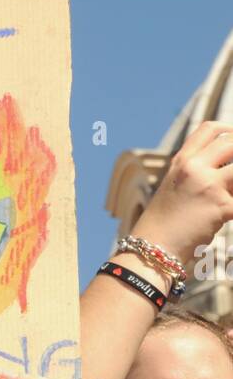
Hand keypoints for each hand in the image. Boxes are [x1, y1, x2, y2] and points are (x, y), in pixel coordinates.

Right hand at [134, 121, 232, 266]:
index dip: (229, 130)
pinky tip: (230, 214)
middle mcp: (194, 168)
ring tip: (229, 196)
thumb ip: (196, 175)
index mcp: (182, 162)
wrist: (152, 249)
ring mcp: (208, 186)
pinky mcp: (222, 207)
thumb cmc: (164, 224)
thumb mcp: (173, 188)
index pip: (210, 130)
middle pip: (231, 143)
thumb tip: (226, 172)